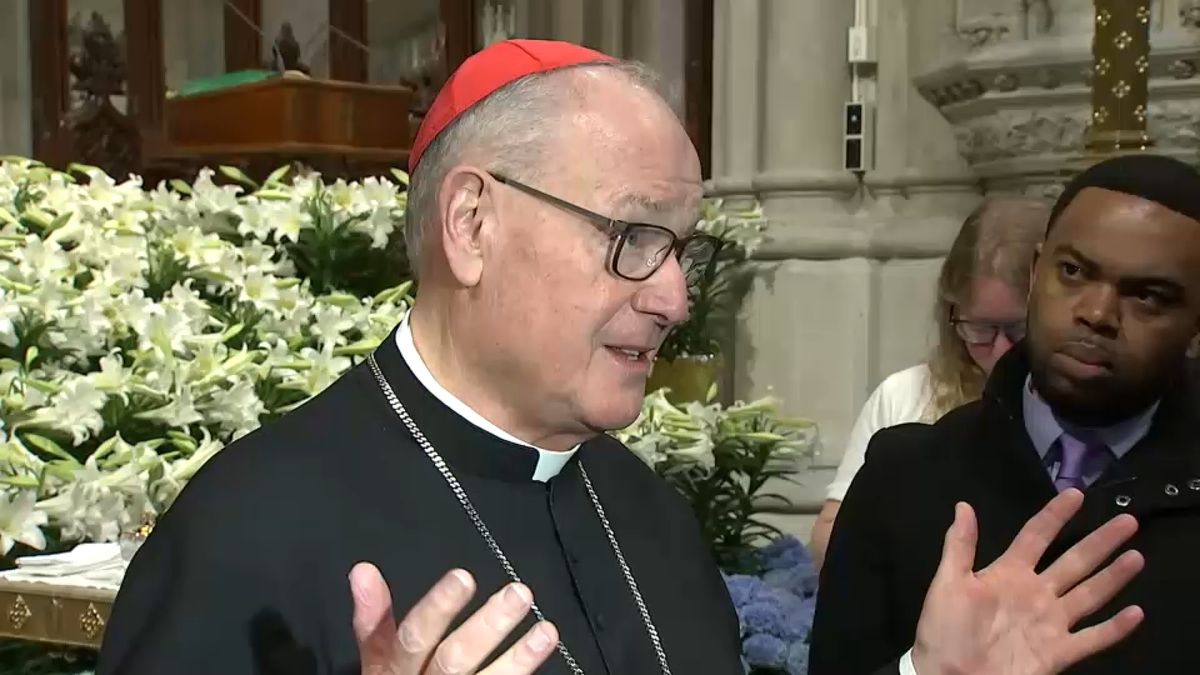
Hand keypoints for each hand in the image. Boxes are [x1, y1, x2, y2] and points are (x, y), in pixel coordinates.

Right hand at [349, 563, 557, 673]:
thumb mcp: (380, 659)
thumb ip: (374, 618)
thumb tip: (363, 569)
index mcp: (394, 670)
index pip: (414, 637)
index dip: (437, 608)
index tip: (463, 577)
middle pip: (453, 660)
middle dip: (487, 627)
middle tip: (519, 593)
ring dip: (518, 658)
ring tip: (546, 631)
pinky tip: (545, 654)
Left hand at [911, 489, 1144, 674]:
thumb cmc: (944, 630)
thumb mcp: (948, 583)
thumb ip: (959, 546)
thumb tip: (963, 506)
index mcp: (1008, 574)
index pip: (1036, 536)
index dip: (1055, 515)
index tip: (1076, 494)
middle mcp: (1035, 593)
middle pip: (1073, 561)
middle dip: (1100, 541)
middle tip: (1127, 521)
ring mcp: (1050, 623)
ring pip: (1089, 594)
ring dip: (1113, 577)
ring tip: (1136, 556)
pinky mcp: (1058, 652)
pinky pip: (1092, 639)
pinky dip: (1114, 628)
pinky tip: (1135, 613)